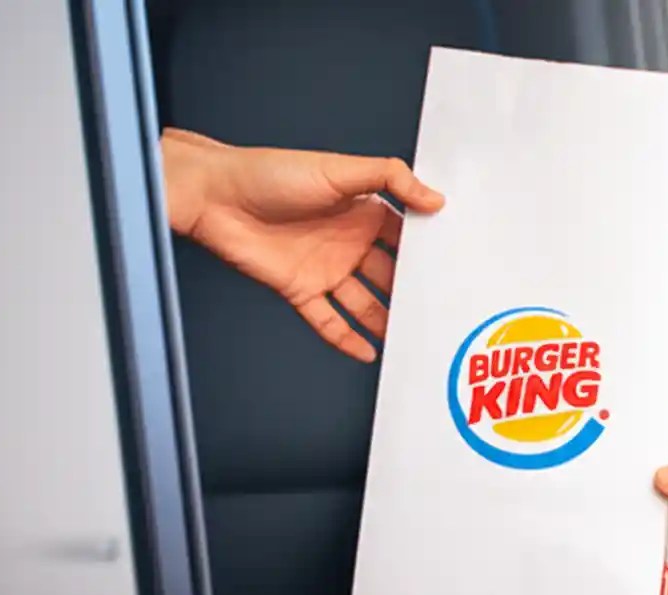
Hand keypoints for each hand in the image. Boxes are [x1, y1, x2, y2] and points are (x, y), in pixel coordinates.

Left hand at [162, 128, 444, 360]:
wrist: (215, 196)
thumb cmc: (269, 173)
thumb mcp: (339, 169)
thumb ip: (390, 178)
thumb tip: (433, 198)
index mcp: (362, 212)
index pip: (404, 236)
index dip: (426, 252)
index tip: (452, 267)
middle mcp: (347, 242)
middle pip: (389, 275)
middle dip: (412, 293)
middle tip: (440, 310)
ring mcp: (325, 269)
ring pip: (364, 303)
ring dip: (385, 321)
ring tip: (412, 338)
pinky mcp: (300, 290)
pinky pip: (329, 321)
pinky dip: (347, 338)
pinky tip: (368, 351)